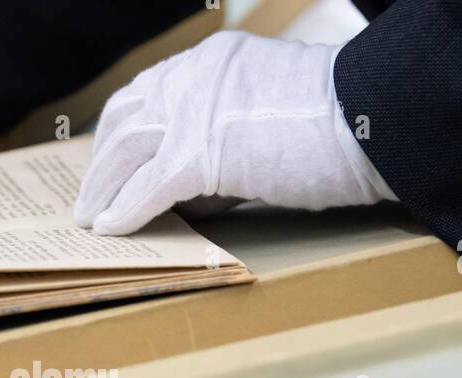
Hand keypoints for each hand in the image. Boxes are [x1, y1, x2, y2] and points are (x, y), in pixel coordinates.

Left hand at [75, 31, 394, 235]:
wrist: (373, 120)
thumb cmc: (341, 127)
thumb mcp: (271, 121)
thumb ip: (226, 144)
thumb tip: (193, 194)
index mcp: (213, 63)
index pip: (150, 92)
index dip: (123, 129)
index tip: (109, 158)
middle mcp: (195, 78)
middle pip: (126, 119)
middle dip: (102, 162)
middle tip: (88, 197)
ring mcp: (194, 112)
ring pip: (126, 152)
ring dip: (102, 190)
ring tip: (90, 219)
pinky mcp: (201, 153)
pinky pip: (148, 187)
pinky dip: (126, 211)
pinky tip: (111, 230)